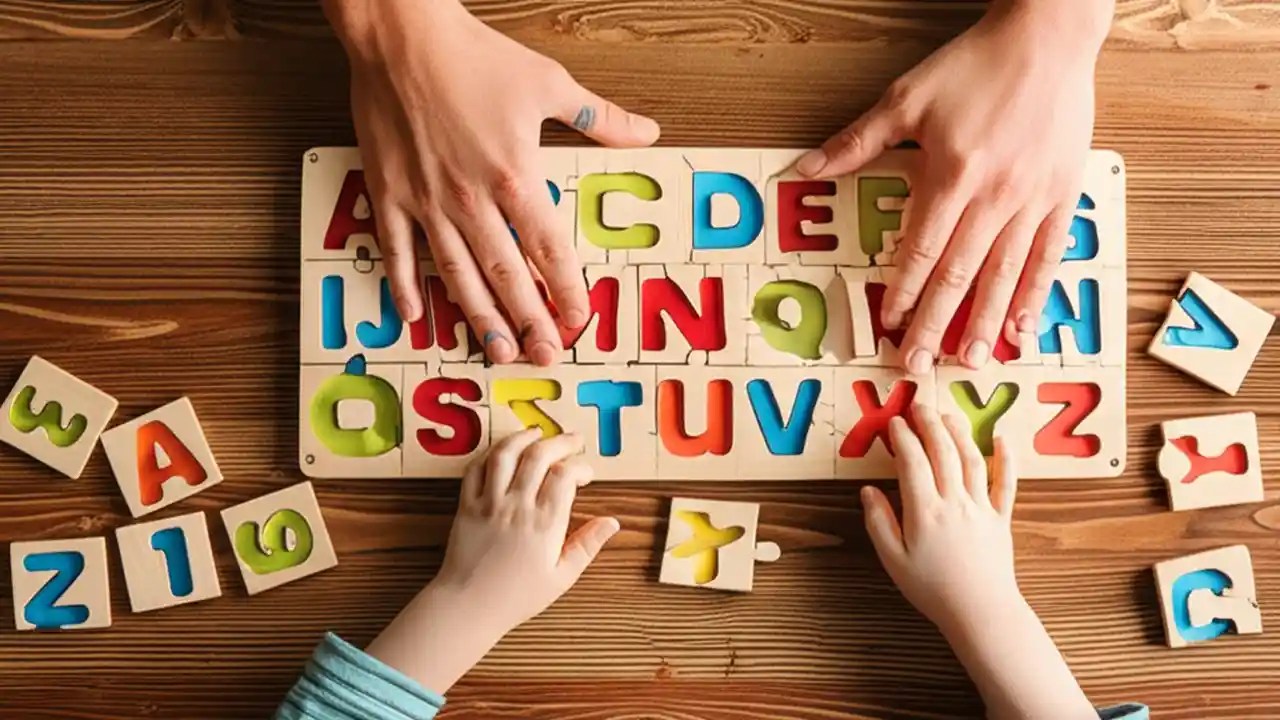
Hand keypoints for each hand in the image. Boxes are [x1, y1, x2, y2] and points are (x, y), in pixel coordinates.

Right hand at [325, 0, 660, 364]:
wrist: (402, 35)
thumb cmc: (474, 57)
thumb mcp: (548, 84)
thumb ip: (599, 119)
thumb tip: (647, 133)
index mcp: (514, 177)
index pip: (549, 249)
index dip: (565, 290)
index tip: (577, 320)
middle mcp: (471, 200)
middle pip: (506, 275)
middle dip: (528, 321)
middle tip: (543, 356)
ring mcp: (426, 202)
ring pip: (457, 275)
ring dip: (478, 318)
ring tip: (496, 352)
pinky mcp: (389, 194)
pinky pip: (397, 251)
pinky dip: (405, 286)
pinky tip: (415, 316)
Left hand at [365, 429, 618, 691]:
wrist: (468, 606)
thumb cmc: (517, 596)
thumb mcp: (561, 577)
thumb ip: (587, 545)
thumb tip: (612, 522)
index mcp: (545, 524)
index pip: (565, 475)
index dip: (580, 466)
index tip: (586, 473)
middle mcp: (517, 506)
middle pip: (539, 455)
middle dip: (560, 441)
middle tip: (573, 439)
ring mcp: (489, 502)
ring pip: (506, 454)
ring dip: (523, 437)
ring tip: (537, 433)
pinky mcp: (466, 505)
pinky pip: (476, 468)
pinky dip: (491, 453)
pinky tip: (504, 451)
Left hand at [798, 0, 1111, 372]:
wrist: (1049, 38)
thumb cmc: (975, 65)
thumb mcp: (906, 97)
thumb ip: (856, 142)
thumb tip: (804, 169)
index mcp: (953, 175)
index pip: (922, 249)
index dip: (904, 291)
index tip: (890, 323)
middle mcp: (995, 196)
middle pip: (959, 274)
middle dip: (936, 324)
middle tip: (919, 364)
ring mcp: (1033, 200)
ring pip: (1005, 275)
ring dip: (984, 323)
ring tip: (970, 362)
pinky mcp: (1063, 196)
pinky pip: (1048, 257)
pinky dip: (1034, 295)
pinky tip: (1022, 328)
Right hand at [861, 405, 1020, 633]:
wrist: (980, 612)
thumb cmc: (932, 589)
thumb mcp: (893, 560)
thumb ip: (879, 522)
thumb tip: (868, 491)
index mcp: (925, 511)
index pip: (912, 462)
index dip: (902, 438)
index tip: (894, 422)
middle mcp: (954, 502)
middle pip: (942, 452)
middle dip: (929, 424)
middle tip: (919, 405)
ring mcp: (981, 508)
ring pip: (971, 460)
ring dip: (959, 433)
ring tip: (948, 415)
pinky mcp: (1000, 519)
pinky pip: (1005, 483)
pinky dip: (1006, 459)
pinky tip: (1002, 438)